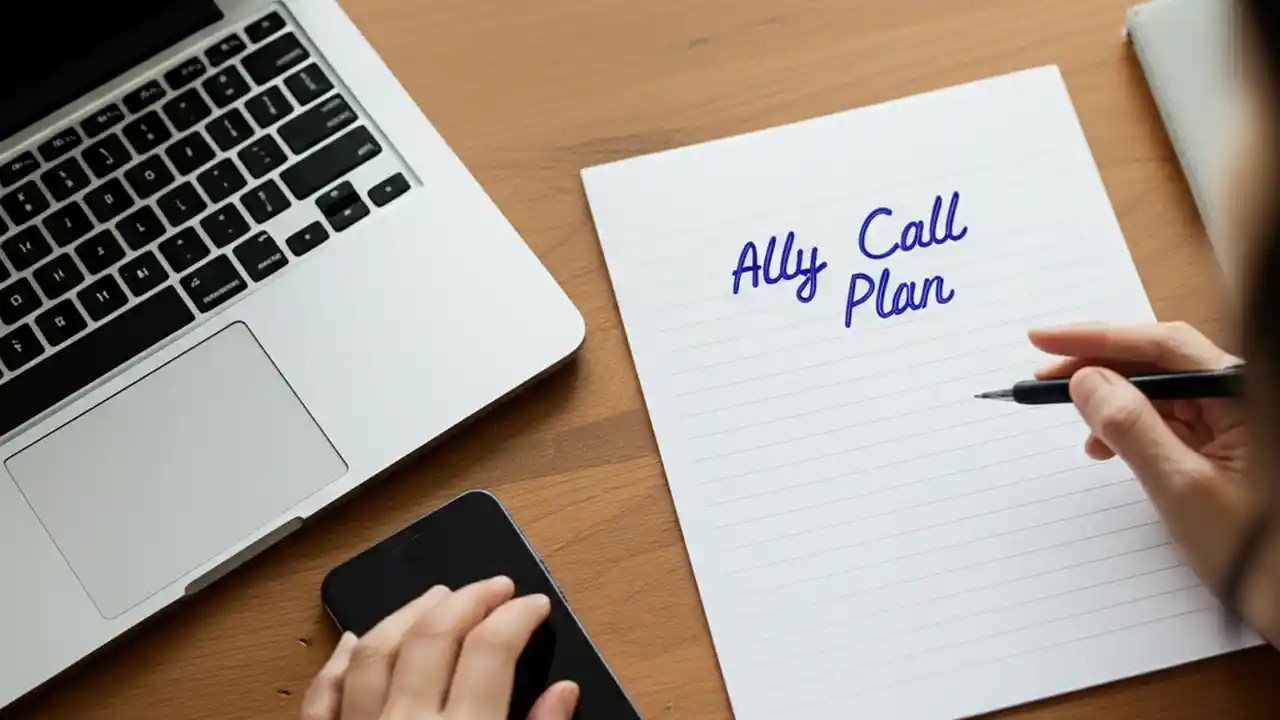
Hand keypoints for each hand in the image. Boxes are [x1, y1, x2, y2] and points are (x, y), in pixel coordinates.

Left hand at [301, 576, 579, 719]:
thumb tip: (563, 693)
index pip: (491, 651)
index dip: (517, 617)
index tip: (534, 605)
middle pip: (432, 636)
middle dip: (467, 599)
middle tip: (494, 587)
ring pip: (375, 651)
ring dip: (407, 615)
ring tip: (435, 597)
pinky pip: (322, 696)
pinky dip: (338, 662)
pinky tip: (354, 642)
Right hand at [1029, 322, 1275, 638]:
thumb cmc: (1255, 551)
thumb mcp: (1181, 487)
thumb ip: (1131, 427)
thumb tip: (1086, 381)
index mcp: (1241, 394)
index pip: (1161, 345)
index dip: (1097, 337)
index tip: (1044, 339)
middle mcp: (1240, 396)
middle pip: (1159, 361)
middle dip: (1098, 367)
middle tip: (1044, 378)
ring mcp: (1234, 420)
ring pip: (1160, 390)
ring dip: (1112, 402)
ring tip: (1079, 428)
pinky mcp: (1224, 444)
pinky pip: (1169, 419)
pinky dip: (1131, 427)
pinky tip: (1108, 448)